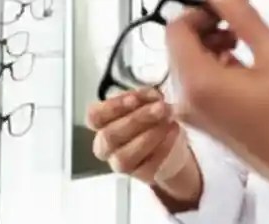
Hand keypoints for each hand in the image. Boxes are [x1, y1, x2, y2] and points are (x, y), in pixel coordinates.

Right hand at [84, 88, 202, 208]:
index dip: (112, 107)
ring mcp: (120, 162)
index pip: (94, 116)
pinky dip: (163, 146)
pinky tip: (174, 131)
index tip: (133, 99)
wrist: (171, 141)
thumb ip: (144, 97)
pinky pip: (148, 164)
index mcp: (102, 123)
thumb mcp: (147, 101)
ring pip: (123, 156)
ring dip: (149, 136)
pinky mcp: (140, 174)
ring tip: (169, 120)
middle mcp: (106, 145)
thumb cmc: (153, 118)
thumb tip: (151, 95)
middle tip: (160, 108)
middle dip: (137, 119)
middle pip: (109, 135)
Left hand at [166, 0, 268, 220]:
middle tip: (242, 22)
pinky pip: (197, 84)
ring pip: (188, 64)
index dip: (199, 8)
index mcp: (196, 82)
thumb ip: (241, 15)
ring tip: (248, 44)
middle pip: (178, 46)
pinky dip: (215, 68)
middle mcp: (183, 100)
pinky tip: (247, 69)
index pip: (175, 28)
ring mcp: (192, 116)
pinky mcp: (204, 124)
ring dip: (212, 46)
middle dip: (206, 27)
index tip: (229, 4)